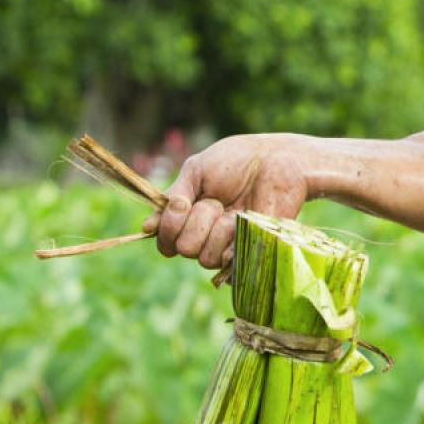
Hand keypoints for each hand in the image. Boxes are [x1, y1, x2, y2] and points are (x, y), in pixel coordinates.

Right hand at [146, 134, 311, 269]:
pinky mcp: (250, 252)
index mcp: (189, 218)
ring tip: (233, 208)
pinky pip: (229, 263)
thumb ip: (173, 197)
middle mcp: (206, 237)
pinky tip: (244, 219)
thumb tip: (147, 228)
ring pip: (204, 258)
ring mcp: (228, 246)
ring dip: (216, 228)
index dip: (168, 226)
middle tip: (217, 200)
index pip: (165, 241)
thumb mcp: (196, 171)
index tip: (183, 204)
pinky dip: (232, 238)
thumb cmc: (236, 161)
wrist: (276, 159)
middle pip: (183, 248)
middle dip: (196, 220)